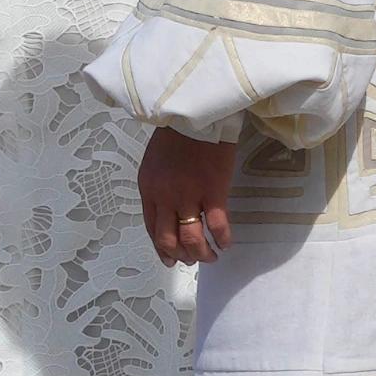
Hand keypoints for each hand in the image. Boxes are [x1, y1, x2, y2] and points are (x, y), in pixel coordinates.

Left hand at [140, 126, 237, 266]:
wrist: (195, 115)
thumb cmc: (175, 137)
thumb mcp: (153, 164)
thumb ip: (157, 189)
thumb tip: (167, 213)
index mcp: (148, 190)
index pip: (152, 229)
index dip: (161, 249)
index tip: (170, 260)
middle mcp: (165, 197)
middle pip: (170, 240)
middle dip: (181, 256)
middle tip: (192, 261)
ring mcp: (189, 196)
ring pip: (192, 239)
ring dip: (202, 254)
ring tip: (211, 257)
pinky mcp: (213, 192)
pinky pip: (217, 226)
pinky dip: (222, 239)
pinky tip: (226, 243)